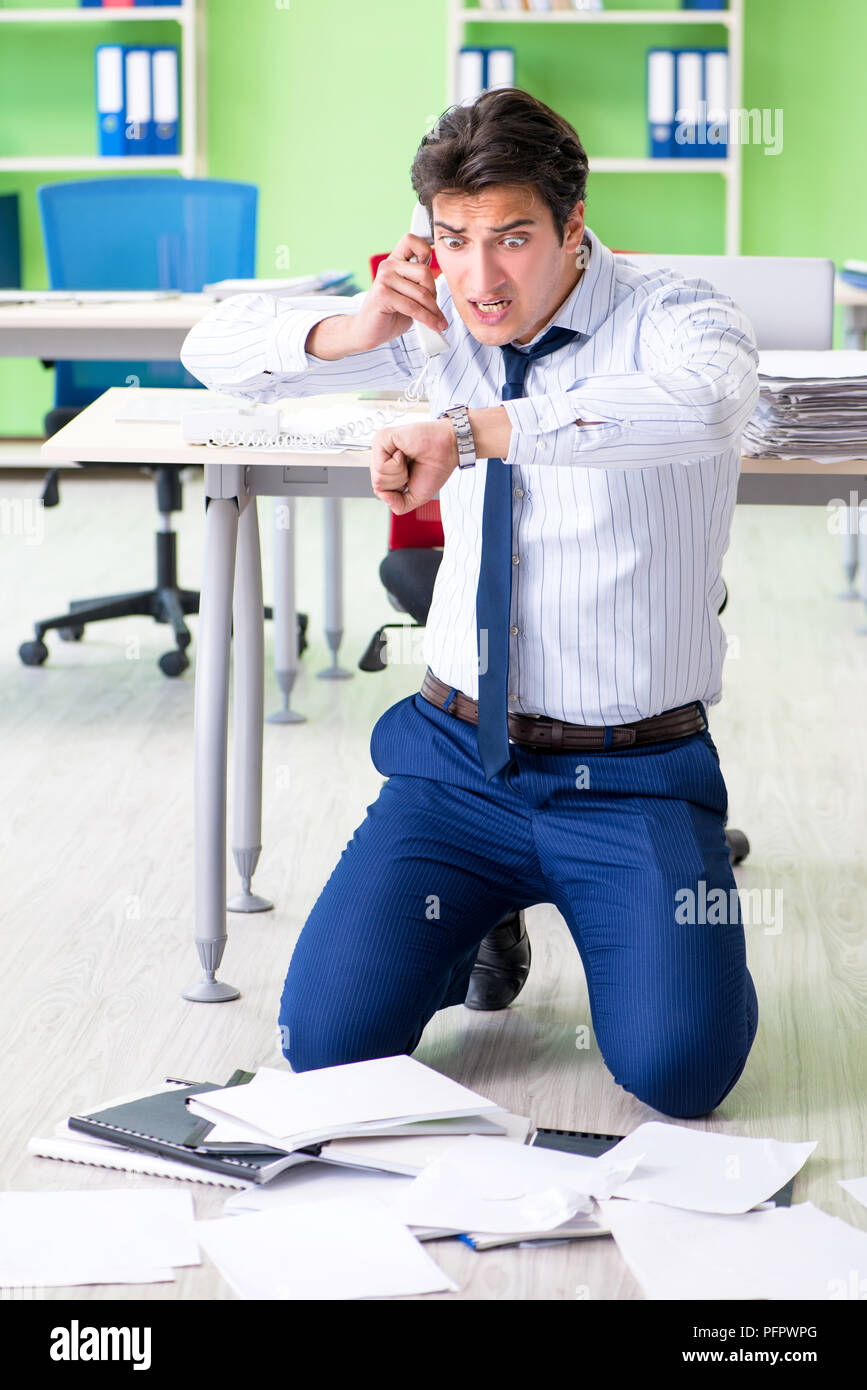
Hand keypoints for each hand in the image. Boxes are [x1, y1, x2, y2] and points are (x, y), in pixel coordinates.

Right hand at [351, 232, 449, 352]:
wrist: (369, 331)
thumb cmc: (390, 314)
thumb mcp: (409, 295)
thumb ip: (421, 284)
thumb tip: (441, 281)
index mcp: (395, 262)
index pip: (412, 241)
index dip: (425, 251)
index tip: (430, 269)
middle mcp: (388, 266)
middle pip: (424, 272)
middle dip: (434, 294)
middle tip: (435, 309)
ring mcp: (384, 278)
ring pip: (421, 292)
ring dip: (433, 311)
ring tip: (438, 322)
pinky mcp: (383, 294)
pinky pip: (413, 307)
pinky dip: (426, 319)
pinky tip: (432, 325)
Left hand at [370, 420, 458, 514]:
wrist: (447, 450)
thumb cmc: (434, 467)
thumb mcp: (416, 497)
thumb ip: (398, 505)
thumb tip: (384, 497)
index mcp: (387, 468)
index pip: (380, 490)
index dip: (398, 492)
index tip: (410, 478)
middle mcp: (381, 458)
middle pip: (378, 485)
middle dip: (399, 484)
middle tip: (410, 469)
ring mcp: (380, 448)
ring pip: (378, 478)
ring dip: (399, 474)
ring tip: (408, 460)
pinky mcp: (381, 438)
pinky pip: (380, 466)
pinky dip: (397, 465)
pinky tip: (404, 454)